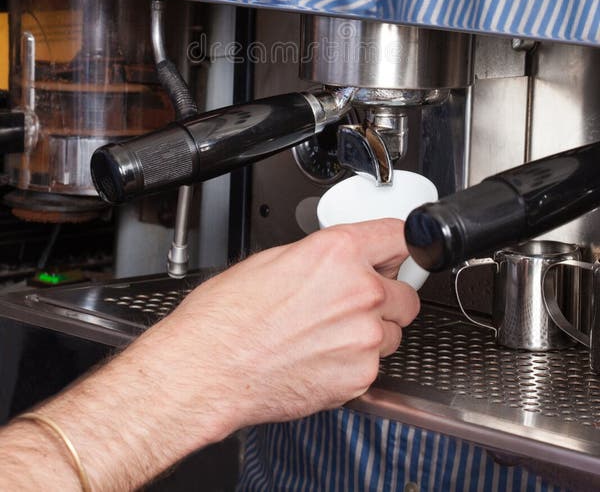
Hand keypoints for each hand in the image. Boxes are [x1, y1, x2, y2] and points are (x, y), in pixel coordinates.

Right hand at [1, 220, 417, 490]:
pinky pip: (374, 365)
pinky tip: (320, 356)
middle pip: (405, 291)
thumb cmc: (227, 317)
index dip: (398, 244)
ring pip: (393, 331)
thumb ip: (325, 257)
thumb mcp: (275, 259)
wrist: (208, 370)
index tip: (400, 250)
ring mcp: (364, 338)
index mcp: (338, 253)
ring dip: (372, 331)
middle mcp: (361, 292)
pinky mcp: (360, 377)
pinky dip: (355, 362)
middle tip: (350, 302)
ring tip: (326, 333)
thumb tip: (345, 261)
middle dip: (384, 296)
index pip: (400, 236)